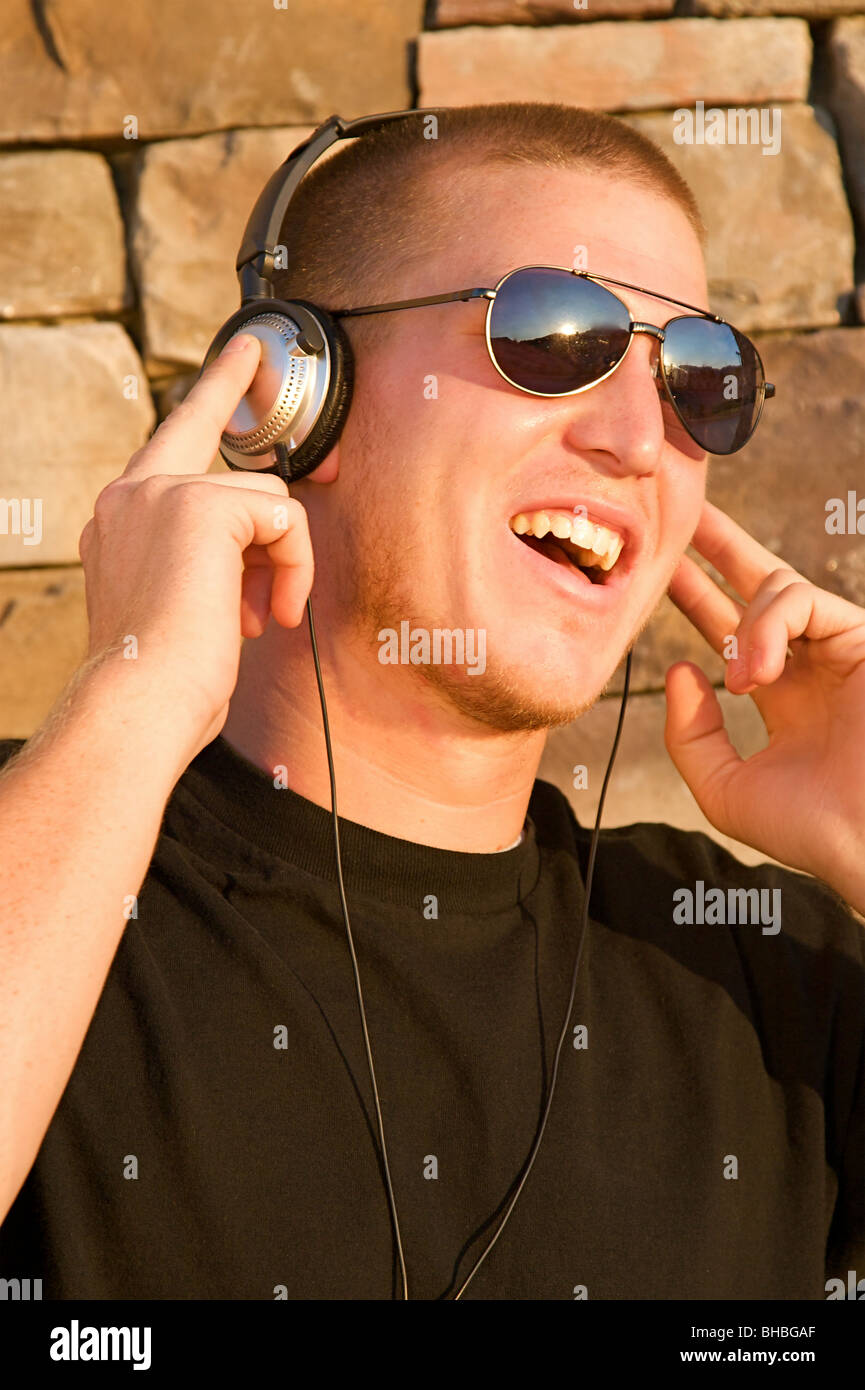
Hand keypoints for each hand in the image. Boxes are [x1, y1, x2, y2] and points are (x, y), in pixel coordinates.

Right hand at [77, 335, 313, 759]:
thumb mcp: (186, 603)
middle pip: (207, 429)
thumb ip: (212, 556)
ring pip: (265, 497)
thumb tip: (266, 530)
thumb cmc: (165, 675)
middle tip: (256, 370)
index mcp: (120, 518)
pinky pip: (286, 518)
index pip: (170, 440)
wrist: (140, 701)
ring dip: (283, 560)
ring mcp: (161, 492)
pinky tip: (270, 611)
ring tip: (264, 614)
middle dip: (234, 394)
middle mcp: (131, 493)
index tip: (242, 352)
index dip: (212, 392)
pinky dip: (294, 566)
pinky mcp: (201, 505)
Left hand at [663, 499, 864, 912]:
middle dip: (721, 546)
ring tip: (741, 680)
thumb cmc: (812, 830)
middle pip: (760, 586)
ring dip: (745, 627)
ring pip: (778, 590)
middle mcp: (813, 666)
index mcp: (784, 698)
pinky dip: (770, 628)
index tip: (659, 570)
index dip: (696, 597)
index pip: (732, 631)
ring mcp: (841, 650)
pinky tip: (758, 672)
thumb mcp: (725, 789)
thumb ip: (690, 735)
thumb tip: (681, 669)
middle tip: (686, 511)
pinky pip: (805, 601)